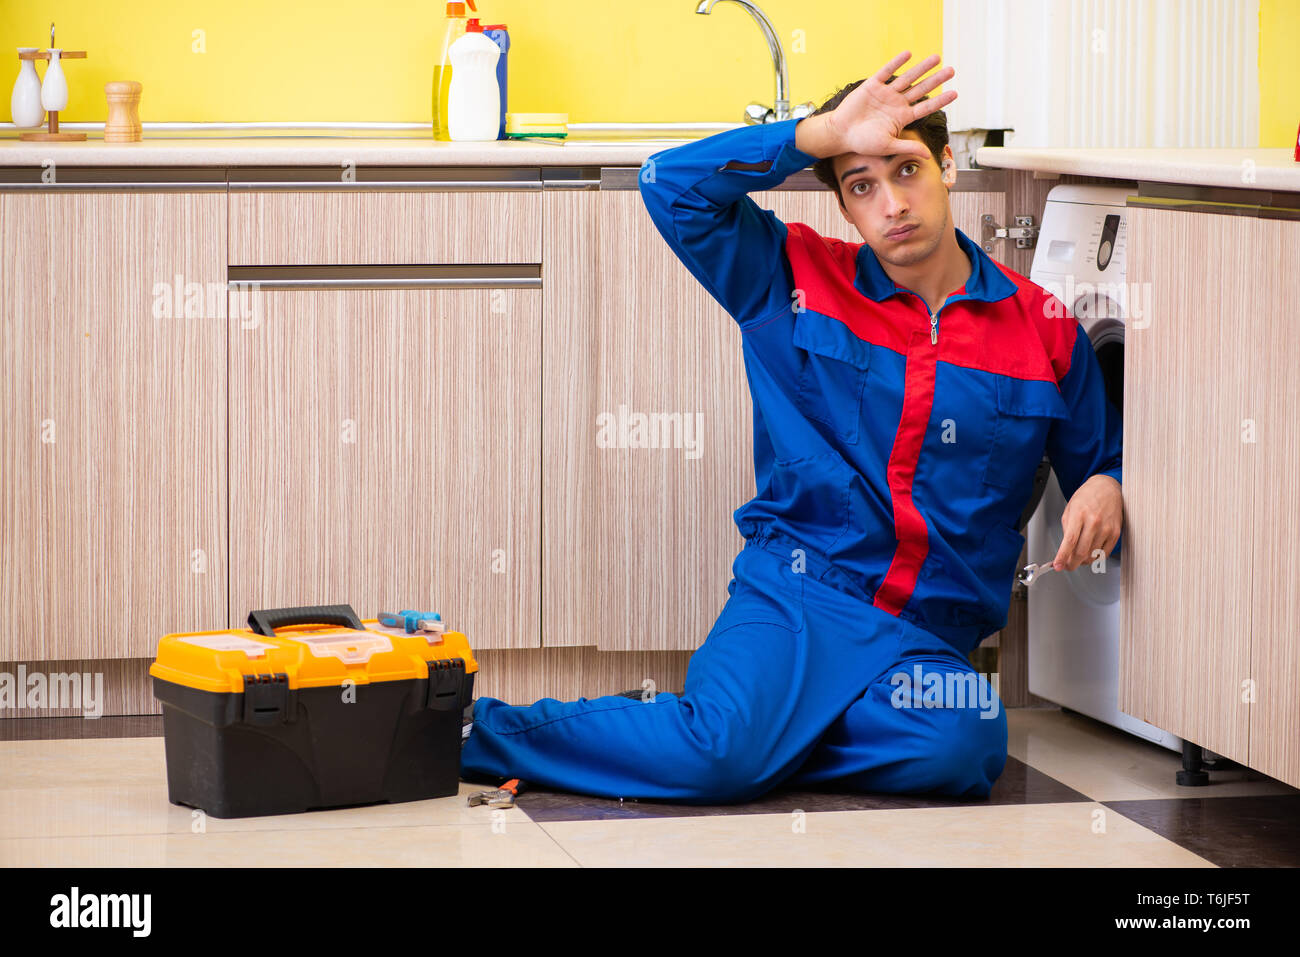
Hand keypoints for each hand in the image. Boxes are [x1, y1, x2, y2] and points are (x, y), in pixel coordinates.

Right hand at [795, 51, 956, 160]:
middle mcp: (896, 103)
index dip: (940, 100)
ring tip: (937, 58)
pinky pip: (886, 71)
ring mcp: (885, 93)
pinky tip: (908, 54)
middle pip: (921, 89)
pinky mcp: (872, 85)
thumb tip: (928, 155)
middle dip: (936, 80)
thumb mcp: (888, 146)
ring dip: (922, 68)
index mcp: (901, 117)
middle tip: (952, 70)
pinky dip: (897, 63)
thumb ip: (908, 147)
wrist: (841, 133)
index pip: (925, 107)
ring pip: (908, 78)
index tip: (955, 93)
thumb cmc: (863, 142)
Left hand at [1053, 474, 1122, 570]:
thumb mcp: (1070, 509)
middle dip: (1071, 564)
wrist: (1107, 488)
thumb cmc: (1087, 497)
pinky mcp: (1115, 533)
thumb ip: (1067, 529)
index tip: (1058, 566)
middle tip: (1066, 566)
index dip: (1062, 557)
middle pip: (1081, 552)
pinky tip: (1089, 554)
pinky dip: (1095, 558)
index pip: (1070, 541)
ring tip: (1077, 558)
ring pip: (1093, 555)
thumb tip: (1065, 549)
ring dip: (1082, 562)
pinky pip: (1104, 553)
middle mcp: (1094, 522)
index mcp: (1079, 514)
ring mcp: (1106, 528)